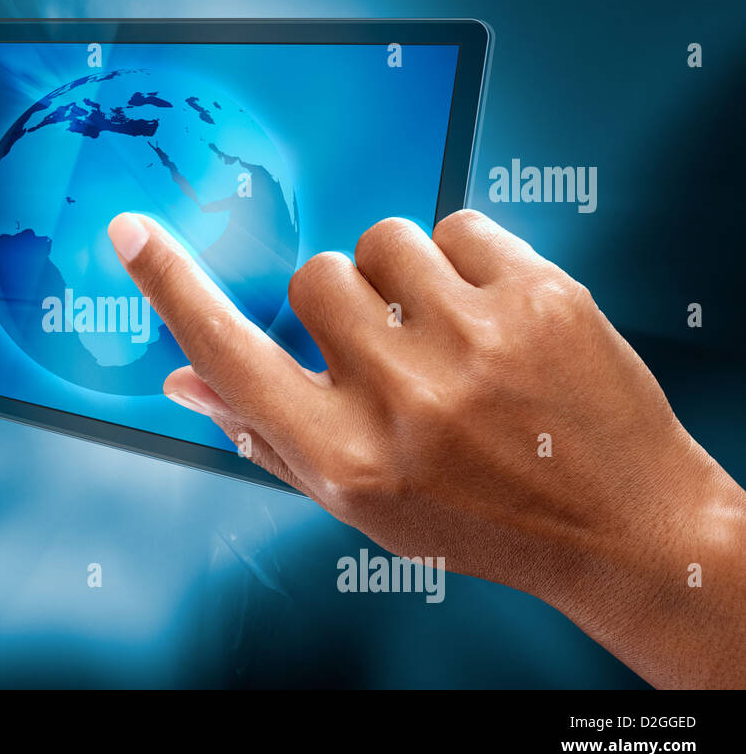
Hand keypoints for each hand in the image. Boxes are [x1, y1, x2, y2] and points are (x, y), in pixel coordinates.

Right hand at [107, 209, 745, 686]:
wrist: (622, 528)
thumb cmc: (478, 519)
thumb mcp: (359, 503)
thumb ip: (265, 437)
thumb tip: (180, 383)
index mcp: (345, 458)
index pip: (230, 356)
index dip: (171, 289)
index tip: (131, 232)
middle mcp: (401, 400)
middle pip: (315, 277)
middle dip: (341, 299)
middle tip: (389, 342)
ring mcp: (475, 343)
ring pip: (383, 238)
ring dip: (402, 273)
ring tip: (446, 328)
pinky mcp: (540, 298)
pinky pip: (458, 224)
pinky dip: (465, 259)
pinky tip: (491, 313)